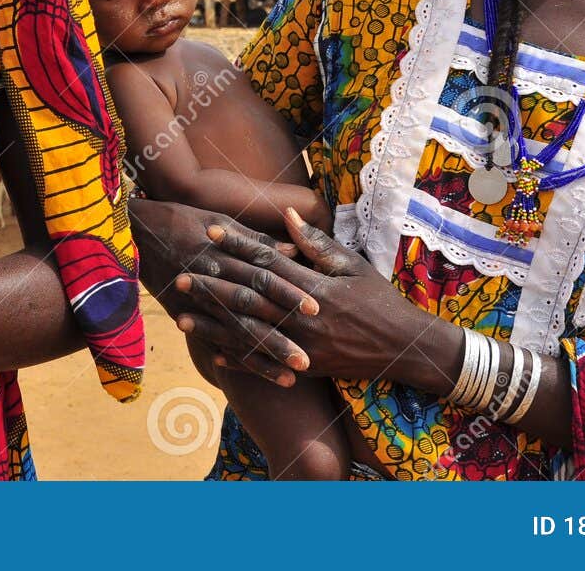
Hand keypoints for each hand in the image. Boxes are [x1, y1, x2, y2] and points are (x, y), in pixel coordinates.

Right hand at [128, 196, 304, 385]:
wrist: (133, 231)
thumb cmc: (181, 220)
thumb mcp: (218, 220)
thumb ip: (255, 240)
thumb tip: (291, 253)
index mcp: (224, 254)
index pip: (262, 275)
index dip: (288, 292)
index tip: (315, 309)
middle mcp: (212, 280)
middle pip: (251, 311)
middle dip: (279, 335)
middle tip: (308, 357)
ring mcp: (196, 301)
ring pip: (235, 333)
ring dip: (264, 355)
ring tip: (292, 376)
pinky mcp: (183, 314)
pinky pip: (213, 341)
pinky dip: (234, 358)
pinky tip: (257, 373)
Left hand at [177, 209, 462, 390]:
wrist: (405, 348)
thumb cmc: (380, 300)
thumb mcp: (353, 265)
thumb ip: (316, 244)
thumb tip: (286, 216)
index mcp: (316, 287)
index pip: (267, 262)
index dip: (237, 245)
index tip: (210, 230)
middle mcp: (304, 318)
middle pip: (249, 298)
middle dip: (212, 286)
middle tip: (179, 274)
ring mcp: (303, 346)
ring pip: (249, 333)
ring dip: (214, 325)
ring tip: (181, 315)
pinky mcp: (305, 367)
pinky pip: (266, 364)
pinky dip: (238, 359)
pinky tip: (212, 353)